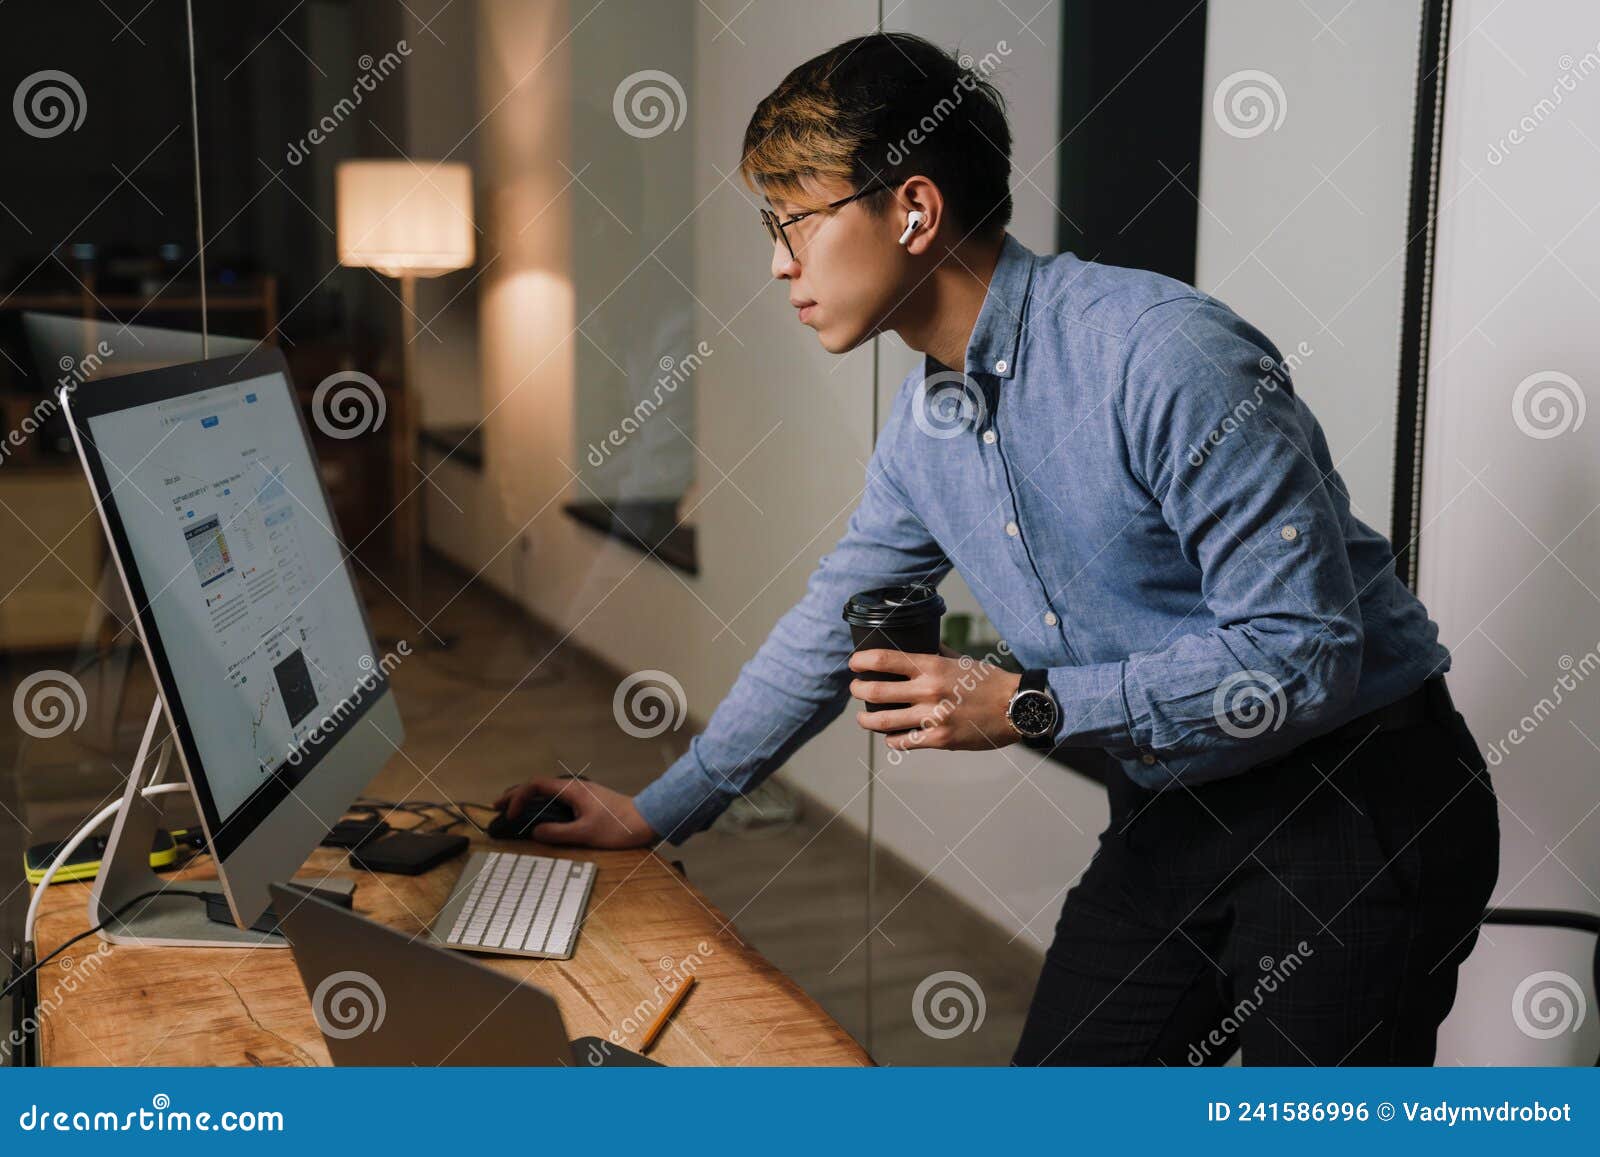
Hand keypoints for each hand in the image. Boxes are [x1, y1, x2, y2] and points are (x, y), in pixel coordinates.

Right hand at [492, 777, 657, 847]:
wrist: (647, 820)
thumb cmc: (618, 827)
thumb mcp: (585, 833)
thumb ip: (558, 833)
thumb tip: (534, 833)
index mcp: (572, 790)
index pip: (536, 785)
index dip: (518, 797)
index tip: (509, 815)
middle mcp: (575, 787)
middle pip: (539, 786)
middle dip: (517, 795)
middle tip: (497, 807)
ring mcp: (581, 793)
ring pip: (548, 792)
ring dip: (529, 799)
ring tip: (513, 810)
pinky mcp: (587, 801)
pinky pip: (557, 798)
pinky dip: (542, 803)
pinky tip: (539, 814)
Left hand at [849, 649, 1022, 751]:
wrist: (1016, 708)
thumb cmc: (990, 682)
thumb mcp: (962, 660)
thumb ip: (938, 653)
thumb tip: (922, 643)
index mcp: (932, 667)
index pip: (885, 659)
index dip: (862, 661)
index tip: (854, 663)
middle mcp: (928, 690)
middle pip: (876, 691)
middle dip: (858, 690)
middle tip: (856, 689)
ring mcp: (932, 717)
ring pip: (883, 721)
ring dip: (866, 719)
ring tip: (862, 718)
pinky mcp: (939, 739)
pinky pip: (904, 742)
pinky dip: (892, 739)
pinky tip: (890, 736)